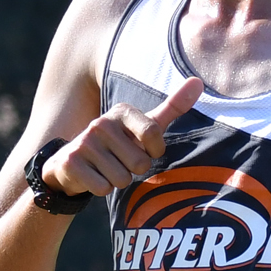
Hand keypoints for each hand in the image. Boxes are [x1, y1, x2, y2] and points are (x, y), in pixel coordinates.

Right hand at [43, 76, 202, 196]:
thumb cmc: (118, 145)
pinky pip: (103, 188)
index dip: (154, 151)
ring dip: (118, 181)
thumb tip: (198, 81)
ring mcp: (84, 142)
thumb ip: (173, 106)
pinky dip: (101, 189)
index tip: (144, 149)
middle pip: (140, 162)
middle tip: (120, 162)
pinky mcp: (71, 162)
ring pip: (122, 179)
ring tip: (106, 169)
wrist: (72, 163)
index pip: (154, 134)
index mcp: (121, 112)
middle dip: (134, 170)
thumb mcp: (145, 125)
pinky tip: (93, 177)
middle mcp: (101, 123)